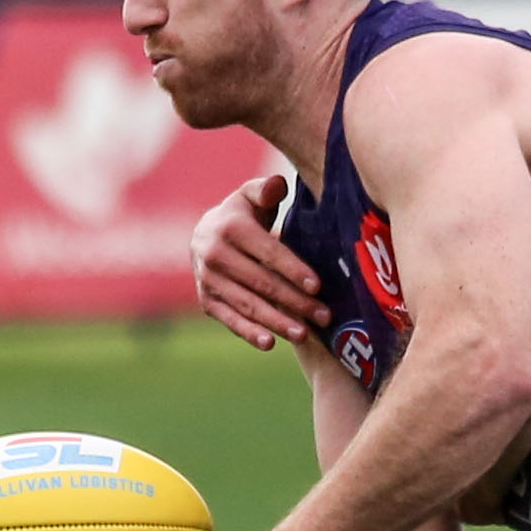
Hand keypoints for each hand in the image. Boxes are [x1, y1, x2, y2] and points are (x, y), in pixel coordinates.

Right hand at [191, 174, 322, 349]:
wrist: (205, 234)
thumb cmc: (243, 214)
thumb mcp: (252, 195)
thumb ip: (267, 190)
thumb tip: (277, 187)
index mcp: (230, 227)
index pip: (268, 252)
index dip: (293, 269)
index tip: (318, 286)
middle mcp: (214, 254)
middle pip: (261, 282)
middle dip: (294, 301)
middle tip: (324, 315)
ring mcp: (207, 280)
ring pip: (248, 304)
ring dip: (277, 321)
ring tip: (304, 334)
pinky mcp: (206, 300)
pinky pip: (230, 319)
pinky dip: (249, 333)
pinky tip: (270, 343)